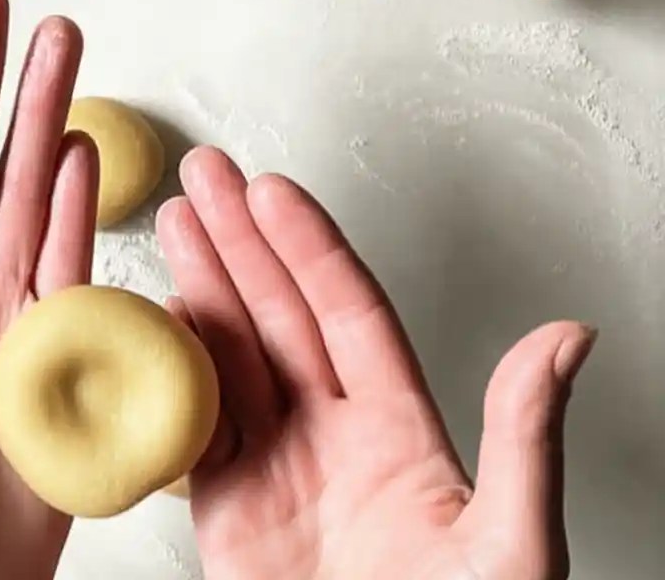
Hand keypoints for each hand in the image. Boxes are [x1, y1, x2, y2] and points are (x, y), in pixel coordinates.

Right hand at [157, 147, 593, 579]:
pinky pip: (189, 429)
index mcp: (400, 434)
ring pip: (227, 357)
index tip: (273, 192)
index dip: (307, 247)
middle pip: (276, 316)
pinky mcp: (225, 514)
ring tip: (172, 223)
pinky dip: (166, 374)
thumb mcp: (511, 544)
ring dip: (198, 287)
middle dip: (240, 240)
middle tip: (205, 177)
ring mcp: (274, 470)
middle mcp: (331, 437)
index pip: (346, 313)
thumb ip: (523, 435)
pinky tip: (154, 323)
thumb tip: (567, 338)